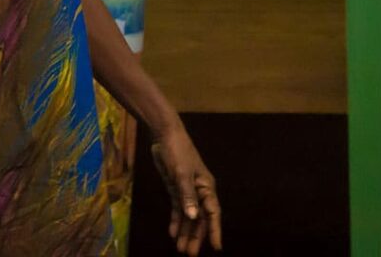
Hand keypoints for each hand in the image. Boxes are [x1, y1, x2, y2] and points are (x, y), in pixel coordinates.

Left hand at [150, 125, 220, 253]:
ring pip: (188, 216)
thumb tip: (192, 216)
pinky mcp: (176, 189)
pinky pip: (178, 209)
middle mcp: (199, 192)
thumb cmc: (177, 151)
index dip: (214, 230)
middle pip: (199, 218)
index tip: (216, 246)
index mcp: (206, 188)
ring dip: (185, 231)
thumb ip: (186, 195)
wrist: (164, 136)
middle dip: (196, 236)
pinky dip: (176, 221)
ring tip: (181, 249)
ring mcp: (187, 191)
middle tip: (190, 253)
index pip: (212, 213)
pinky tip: (173, 233)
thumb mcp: (181, 173)